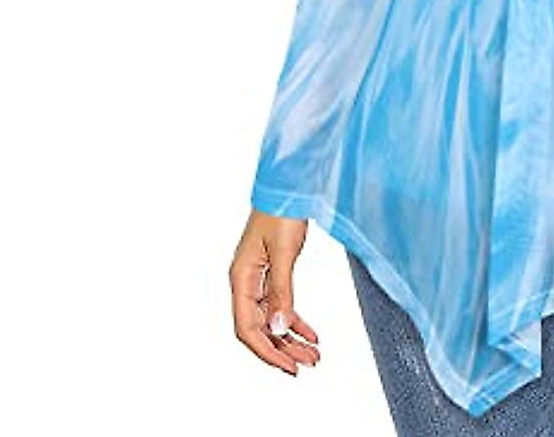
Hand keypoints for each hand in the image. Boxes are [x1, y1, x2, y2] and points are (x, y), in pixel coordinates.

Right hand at [229, 208, 320, 374]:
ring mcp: (258, 280)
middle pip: (259, 329)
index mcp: (240, 279)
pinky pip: (280, 306)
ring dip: (291, 339)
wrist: (290, 186)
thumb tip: (279, 328)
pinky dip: (296, 321)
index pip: (246, 328)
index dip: (266, 351)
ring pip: (271, 321)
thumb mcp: (284, 252)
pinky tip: (311, 333)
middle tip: (308, 364)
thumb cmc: (282, 212)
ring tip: (313, 354)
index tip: (288, 367)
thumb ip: (282, 291)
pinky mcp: (272, 274)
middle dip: (283, 350)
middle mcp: (245, 283)